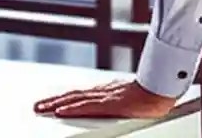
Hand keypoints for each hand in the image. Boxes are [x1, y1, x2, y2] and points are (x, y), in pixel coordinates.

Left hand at [34, 79, 175, 119]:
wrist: (163, 89)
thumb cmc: (151, 95)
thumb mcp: (130, 99)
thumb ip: (119, 101)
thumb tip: (117, 105)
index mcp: (106, 92)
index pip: (80, 95)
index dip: (64, 99)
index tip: (51, 103)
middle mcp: (102, 92)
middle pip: (72, 96)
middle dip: (54, 101)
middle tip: (37, 107)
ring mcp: (105, 97)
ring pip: (75, 100)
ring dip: (57, 104)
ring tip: (42, 108)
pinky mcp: (111, 104)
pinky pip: (88, 107)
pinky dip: (73, 109)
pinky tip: (61, 111)